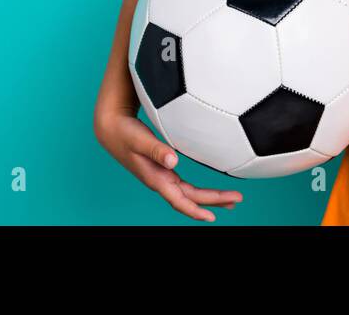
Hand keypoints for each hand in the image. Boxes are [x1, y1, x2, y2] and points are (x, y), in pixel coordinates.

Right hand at [94, 105, 243, 221]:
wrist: (111, 129)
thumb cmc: (125, 133)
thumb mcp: (139, 139)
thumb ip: (156, 149)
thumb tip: (174, 161)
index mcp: (155, 177)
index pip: (179, 200)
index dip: (195, 210)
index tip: (212, 217)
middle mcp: (160, 180)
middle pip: (190, 197)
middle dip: (214, 200)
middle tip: (237, 200)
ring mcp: (161, 176)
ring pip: (188, 193)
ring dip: (209, 197)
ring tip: (229, 200)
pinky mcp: (162, 170)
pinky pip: (184, 186)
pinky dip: (198, 191)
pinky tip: (208, 192)